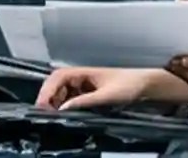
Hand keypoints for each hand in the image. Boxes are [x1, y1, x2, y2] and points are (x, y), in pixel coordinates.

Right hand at [36, 67, 168, 109]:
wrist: (145, 85)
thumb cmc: (129, 85)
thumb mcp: (106, 96)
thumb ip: (84, 101)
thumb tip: (63, 108)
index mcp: (83, 72)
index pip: (57, 77)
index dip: (47, 89)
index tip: (42, 104)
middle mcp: (80, 77)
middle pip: (55, 84)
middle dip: (47, 97)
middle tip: (43, 112)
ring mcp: (84, 85)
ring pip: (61, 92)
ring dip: (54, 102)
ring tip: (51, 115)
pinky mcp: (88, 93)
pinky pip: (70, 98)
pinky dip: (64, 105)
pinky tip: (64, 114)